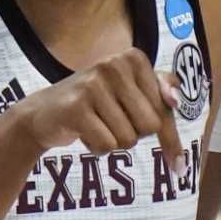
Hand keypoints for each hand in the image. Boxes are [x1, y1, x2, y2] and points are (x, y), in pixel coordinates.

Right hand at [11, 49, 183, 170]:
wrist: (43, 112)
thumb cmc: (97, 104)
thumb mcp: (132, 92)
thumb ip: (161, 92)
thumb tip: (176, 101)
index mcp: (134, 58)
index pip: (165, 110)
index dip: (168, 137)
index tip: (177, 162)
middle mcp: (114, 65)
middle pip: (150, 126)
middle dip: (133, 133)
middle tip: (110, 120)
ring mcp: (93, 84)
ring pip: (128, 139)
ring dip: (113, 141)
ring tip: (95, 124)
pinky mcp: (76, 107)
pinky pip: (107, 146)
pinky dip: (97, 148)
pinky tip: (83, 132)